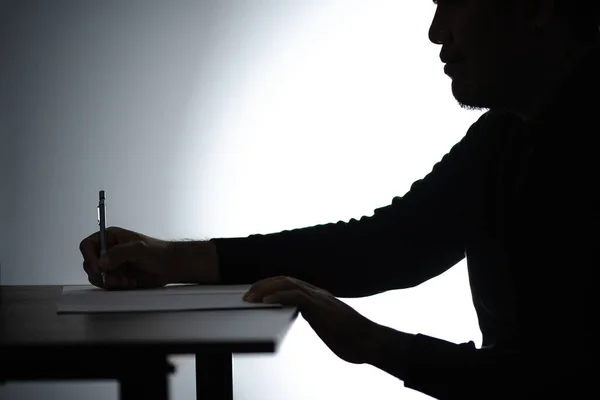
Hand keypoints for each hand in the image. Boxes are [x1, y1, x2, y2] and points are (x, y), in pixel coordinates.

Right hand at [79, 226, 218, 289]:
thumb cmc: (158, 252)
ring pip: (97, 276)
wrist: (170, 266)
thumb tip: (101, 262)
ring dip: (109, 281)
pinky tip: (131, 282)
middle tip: (114, 277)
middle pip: (89, 263)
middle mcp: (108, 251)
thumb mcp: (139, 248)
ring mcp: (112, 265)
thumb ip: (119, 253)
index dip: (89, 256)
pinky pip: (107, 284)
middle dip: (100, 273)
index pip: (87, 245)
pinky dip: (116, 286)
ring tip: (126, 280)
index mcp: (110, 237)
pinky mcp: (117, 277)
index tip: (98, 267)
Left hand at [243, 276, 378, 364]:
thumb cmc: (353, 339)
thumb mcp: (329, 327)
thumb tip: (310, 319)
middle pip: (285, 280)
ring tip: (250, 298)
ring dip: (265, 289)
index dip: (271, 286)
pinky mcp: (321, 307)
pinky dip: (279, 296)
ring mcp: (320, 298)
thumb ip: (318, 319)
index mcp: (318, 298)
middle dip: (263, 285)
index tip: (255, 293)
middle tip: (246, 295)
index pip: (290, 284)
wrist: (371, 342)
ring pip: (288, 283)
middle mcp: (317, 294)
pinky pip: (296, 296)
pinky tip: (266, 302)